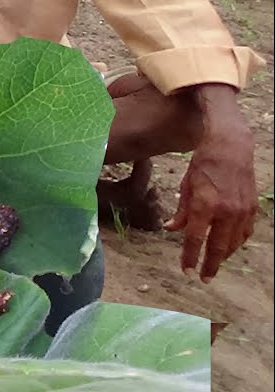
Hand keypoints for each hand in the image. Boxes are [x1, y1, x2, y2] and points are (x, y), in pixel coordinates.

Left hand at [164, 88, 257, 281]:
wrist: (230, 146)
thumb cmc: (203, 164)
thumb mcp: (185, 185)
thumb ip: (180, 211)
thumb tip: (170, 229)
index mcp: (204, 204)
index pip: (194, 238)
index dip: (189, 256)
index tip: (185, 270)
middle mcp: (225, 210)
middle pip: (217, 246)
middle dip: (210, 265)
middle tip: (203, 277)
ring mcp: (242, 210)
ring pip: (234, 242)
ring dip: (224, 255)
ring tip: (214, 263)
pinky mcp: (252, 208)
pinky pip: (245, 232)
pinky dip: (237, 242)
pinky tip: (229, 246)